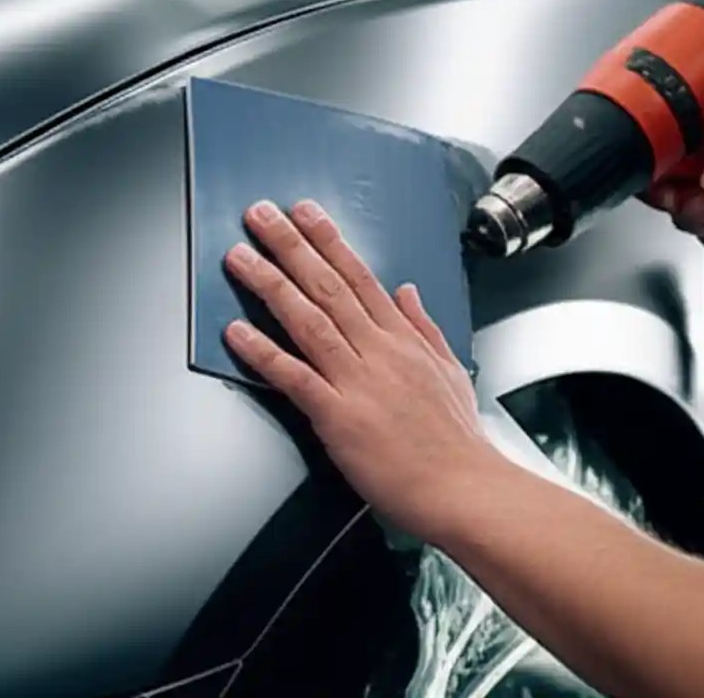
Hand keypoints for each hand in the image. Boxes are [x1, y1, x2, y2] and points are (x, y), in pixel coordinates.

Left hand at [222, 199, 506, 542]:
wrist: (464, 490)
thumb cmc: (456, 442)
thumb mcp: (450, 371)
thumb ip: (424, 327)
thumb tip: (406, 292)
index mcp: (403, 341)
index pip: (359, 276)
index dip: (327, 241)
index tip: (304, 214)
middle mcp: (379, 352)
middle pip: (327, 286)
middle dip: (290, 246)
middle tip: (259, 216)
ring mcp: (358, 382)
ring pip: (308, 320)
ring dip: (269, 284)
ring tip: (240, 258)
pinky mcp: (339, 417)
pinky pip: (295, 377)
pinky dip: (264, 352)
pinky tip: (238, 331)